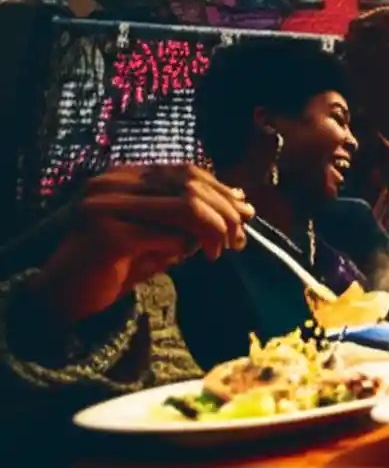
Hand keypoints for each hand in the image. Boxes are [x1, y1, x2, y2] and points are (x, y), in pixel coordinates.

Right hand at [33, 165, 254, 325]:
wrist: (64, 295)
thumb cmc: (115, 265)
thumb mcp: (159, 234)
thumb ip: (190, 218)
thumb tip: (240, 202)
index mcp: (123, 176)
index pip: (186, 172)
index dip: (221, 190)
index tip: (246, 211)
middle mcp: (111, 183)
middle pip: (190, 185)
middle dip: (224, 211)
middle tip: (240, 237)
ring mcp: (105, 206)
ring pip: (184, 206)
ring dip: (214, 228)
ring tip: (223, 249)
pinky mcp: (106, 235)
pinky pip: (167, 235)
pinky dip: (188, 246)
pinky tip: (197, 257)